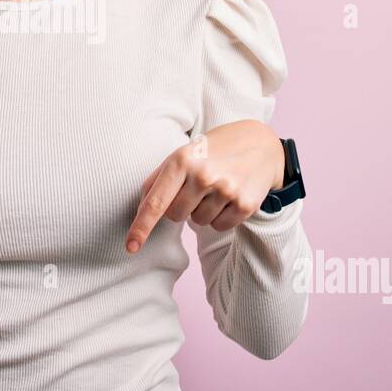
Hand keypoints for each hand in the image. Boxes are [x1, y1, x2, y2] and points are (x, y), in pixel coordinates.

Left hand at [126, 120, 283, 253]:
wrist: (261, 144)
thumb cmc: (212, 151)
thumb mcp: (183, 153)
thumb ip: (158, 179)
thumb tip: (141, 209)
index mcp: (182, 160)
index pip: (155, 202)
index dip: (141, 227)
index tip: (130, 247)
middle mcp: (204, 175)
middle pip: (175, 216)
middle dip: (182, 206)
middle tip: (198, 185)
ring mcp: (227, 190)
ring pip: (198, 222)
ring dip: (203, 210)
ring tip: (216, 187)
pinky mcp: (245, 205)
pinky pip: (219, 227)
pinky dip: (221, 216)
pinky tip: (230, 196)